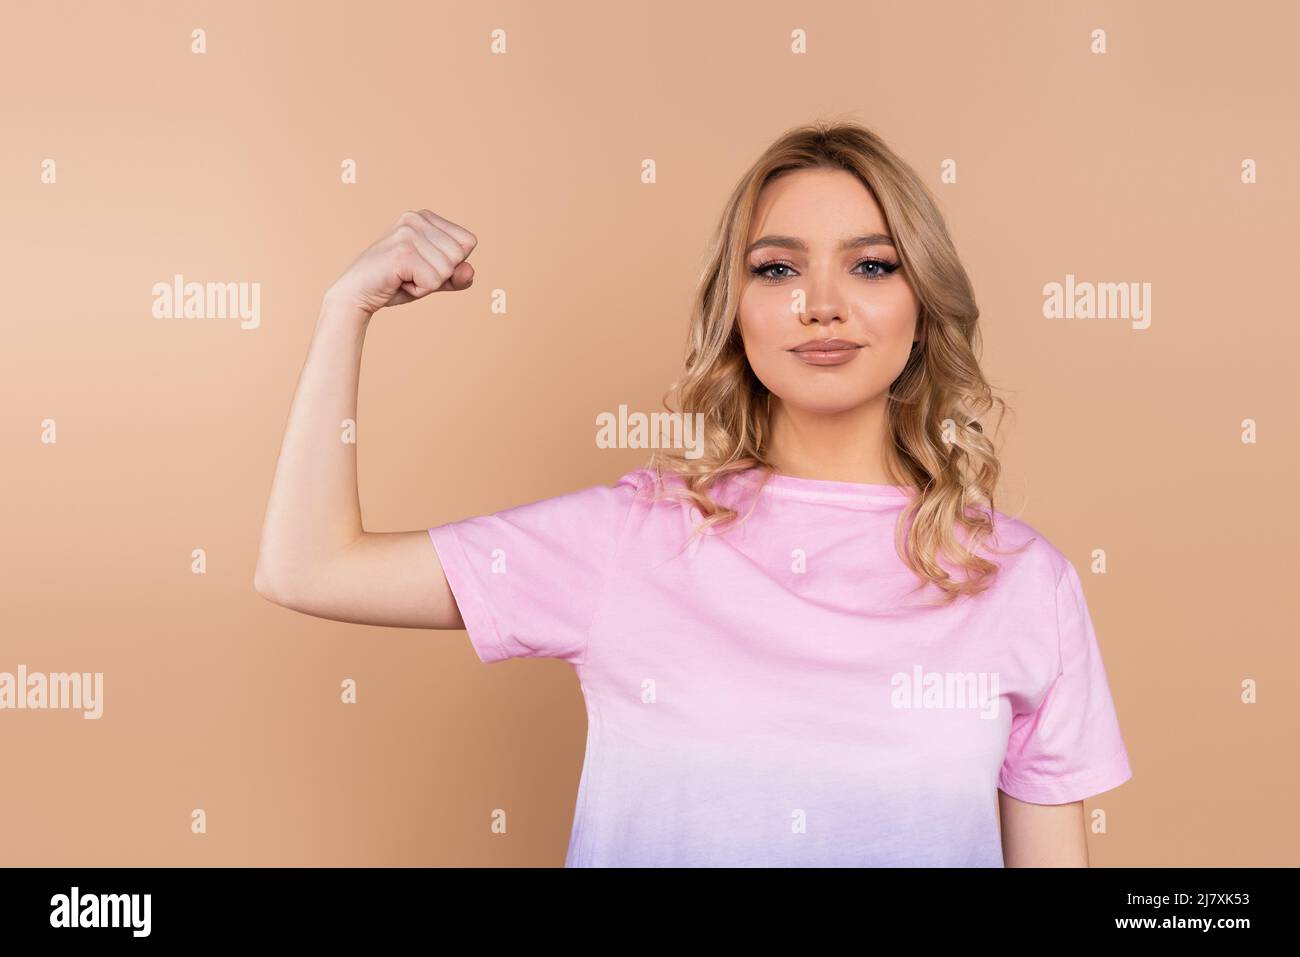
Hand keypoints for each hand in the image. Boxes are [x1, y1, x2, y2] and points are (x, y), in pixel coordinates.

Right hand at [324, 209, 476, 316]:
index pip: (468, 242)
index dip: (451, 264)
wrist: (356, 294)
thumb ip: (456, 276)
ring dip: (428, 284)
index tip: (422, 265)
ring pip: (447, 270)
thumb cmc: (395, 283)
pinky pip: (433, 281)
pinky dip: (419, 290)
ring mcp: (408, 233)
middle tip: (410, 274)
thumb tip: (470, 270)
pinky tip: (398, 281)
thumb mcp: (433, 279)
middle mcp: (416, 218)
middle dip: (439, 275)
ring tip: (403, 277)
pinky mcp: (402, 252)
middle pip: (460, 256)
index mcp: (425, 217)